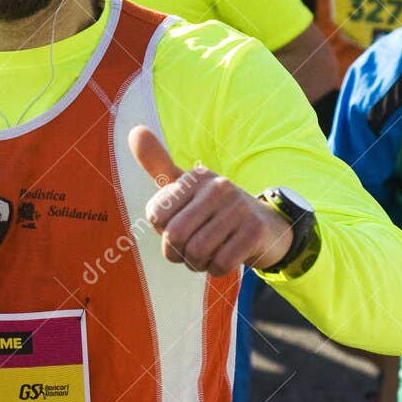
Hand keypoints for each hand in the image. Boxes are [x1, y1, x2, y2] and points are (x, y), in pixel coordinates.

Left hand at [128, 125, 291, 274]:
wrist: (267, 226)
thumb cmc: (214, 209)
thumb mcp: (186, 187)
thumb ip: (157, 164)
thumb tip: (134, 131)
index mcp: (195, 177)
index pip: (156, 215)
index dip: (162, 232)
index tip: (180, 227)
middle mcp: (217, 187)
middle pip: (175, 236)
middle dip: (177, 253)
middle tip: (190, 249)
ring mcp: (238, 208)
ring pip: (196, 252)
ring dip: (197, 263)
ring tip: (207, 254)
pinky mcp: (254, 231)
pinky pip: (220, 264)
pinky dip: (216, 269)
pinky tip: (224, 258)